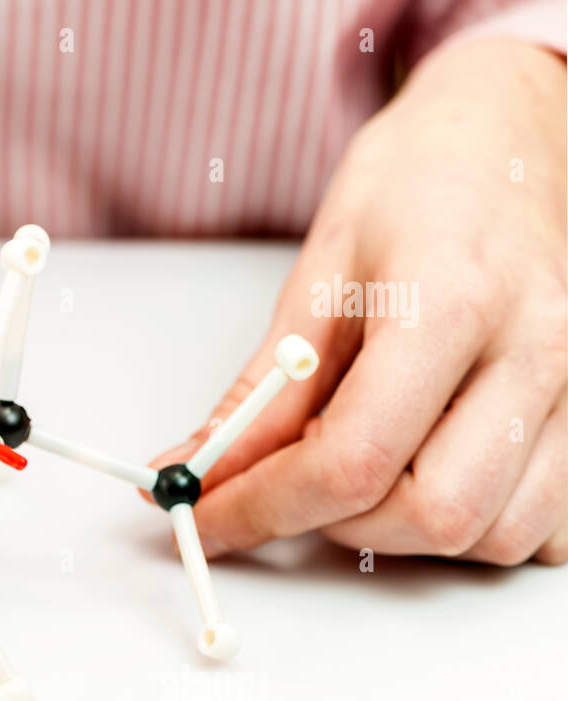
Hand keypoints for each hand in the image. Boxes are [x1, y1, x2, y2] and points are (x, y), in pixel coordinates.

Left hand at [150, 39, 566, 565]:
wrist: (508, 135)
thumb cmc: (420, 184)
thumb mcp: (318, 274)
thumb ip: (262, 392)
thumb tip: (199, 469)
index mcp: (451, 305)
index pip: (351, 460)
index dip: (262, 506)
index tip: (207, 515)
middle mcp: (535, 354)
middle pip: (433, 515)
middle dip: (338, 522)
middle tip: (291, 478)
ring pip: (494, 534)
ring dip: (405, 530)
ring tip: (363, 464)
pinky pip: (544, 524)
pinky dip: (476, 527)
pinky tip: (429, 474)